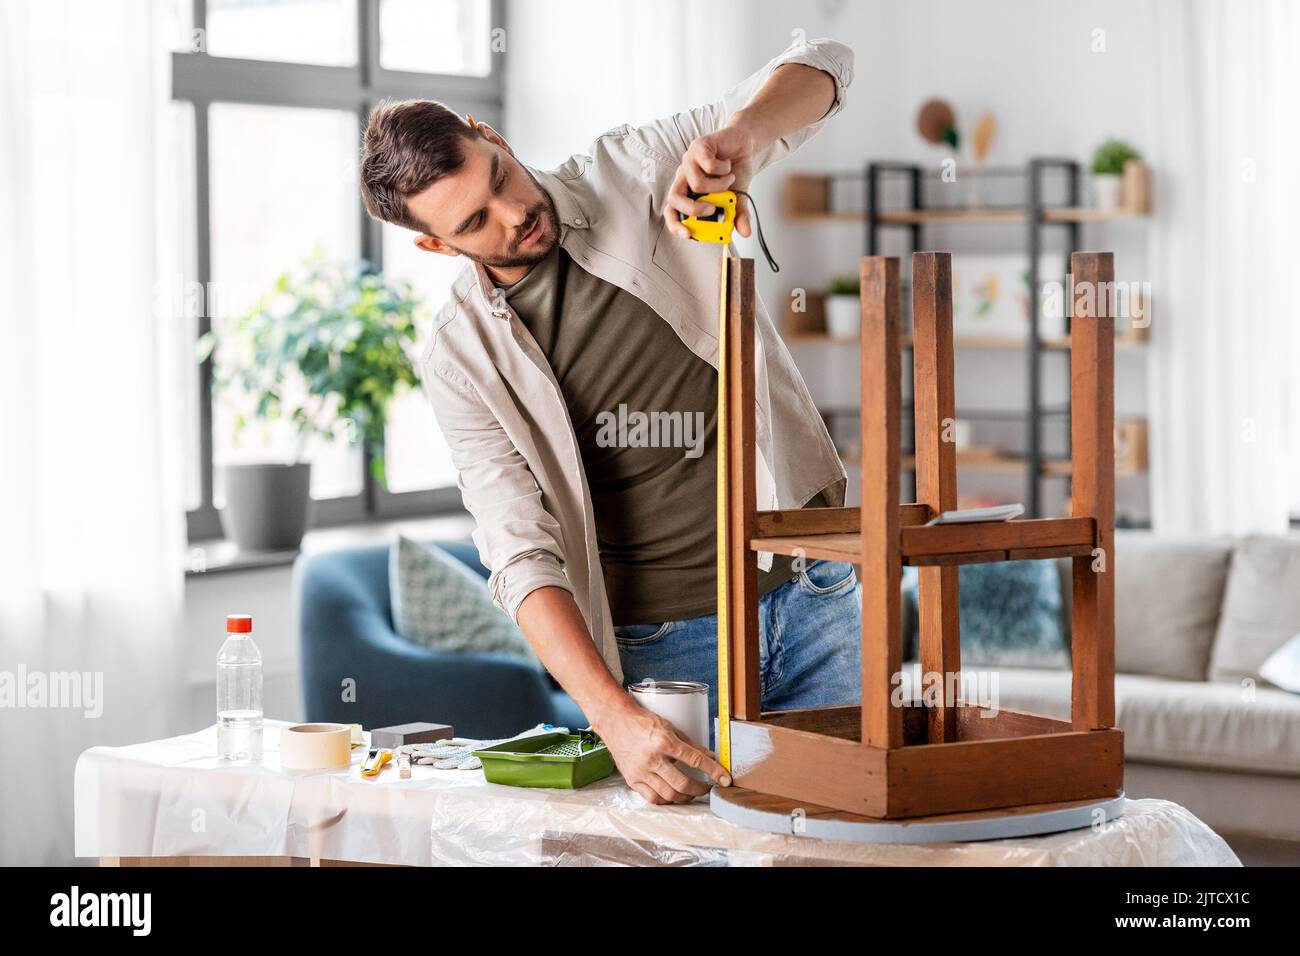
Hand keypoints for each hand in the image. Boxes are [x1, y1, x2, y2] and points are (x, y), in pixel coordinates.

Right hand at [593, 693, 731, 803]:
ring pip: (668, 795)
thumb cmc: (643, 722)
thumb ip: (691, 745)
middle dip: (700, 789)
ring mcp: (641, 771)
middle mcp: (652, 758)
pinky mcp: (632, 779)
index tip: (725, 779)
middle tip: (707, 788)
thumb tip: (710, 757)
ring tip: (691, 792)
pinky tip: (672, 794)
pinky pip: (653, 798)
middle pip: (683, 784)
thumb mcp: (671, 727)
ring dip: (685, 797)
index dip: (714, 771)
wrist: (616, 722)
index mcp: (664, 742)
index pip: (695, 760)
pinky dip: (666, 800)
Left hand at [663, 119, 758, 239]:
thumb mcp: (737, 197)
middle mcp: (683, 177)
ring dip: (719, 186)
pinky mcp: (699, 147)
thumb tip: (745, 232)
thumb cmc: (734, 171)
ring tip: (729, 181)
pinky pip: (709, 166)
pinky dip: (724, 170)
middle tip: (712, 210)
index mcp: (687, 192)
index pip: (671, 211)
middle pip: (674, 198)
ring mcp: (689, 161)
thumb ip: (738, 215)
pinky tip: (728, 167)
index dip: (674, 224)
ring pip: (697, 183)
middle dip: (693, 209)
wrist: (743, 144)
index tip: (688, 234)